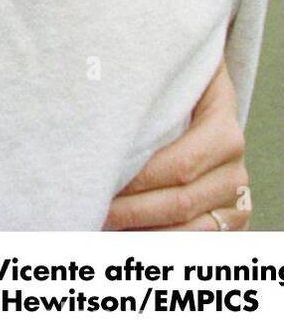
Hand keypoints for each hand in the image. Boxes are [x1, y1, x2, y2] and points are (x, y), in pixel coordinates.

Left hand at [104, 59, 250, 229]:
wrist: (205, 103)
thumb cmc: (173, 90)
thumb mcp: (167, 80)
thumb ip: (139, 90)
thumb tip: (87, 87)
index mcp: (224, 131)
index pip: (178, 166)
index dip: (137, 180)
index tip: (96, 181)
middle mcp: (236, 170)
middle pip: (179, 202)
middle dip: (130, 210)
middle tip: (91, 208)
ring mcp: (236, 199)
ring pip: (190, 231)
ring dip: (143, 232)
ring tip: (102, 225)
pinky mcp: (232, 221)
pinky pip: (197, 243)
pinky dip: (160, 243)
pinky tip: (127, 236)